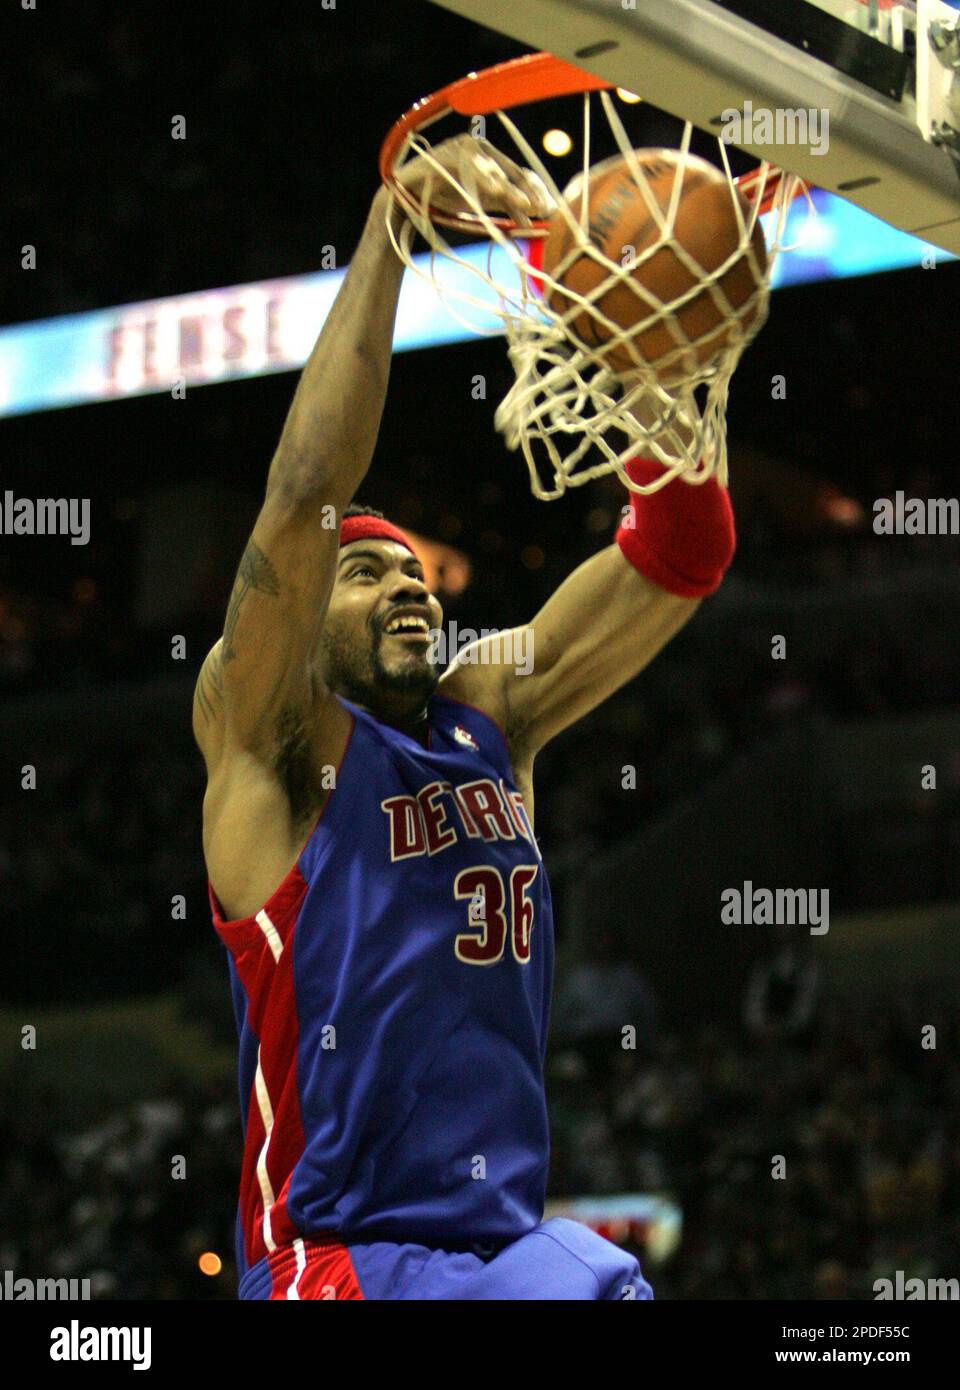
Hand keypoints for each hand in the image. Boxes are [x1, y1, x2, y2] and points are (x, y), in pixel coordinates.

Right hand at [395, 134, 553, 225]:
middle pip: (508, 170)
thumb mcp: (480, 203)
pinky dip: (483, 179)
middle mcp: (477, 146)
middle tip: (539, 210)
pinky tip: (496, 191)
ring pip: (491, 170)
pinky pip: (468, 167)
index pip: (516, 173)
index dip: (533, 191)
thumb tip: (535, 219)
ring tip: (524, 204)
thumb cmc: (444, 197)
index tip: (547, 211)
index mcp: (489, 156)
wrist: (407, 198)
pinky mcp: (445, 152)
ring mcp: (460, 146)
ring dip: (509, 189)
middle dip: (525, 192)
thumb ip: (505, 205)